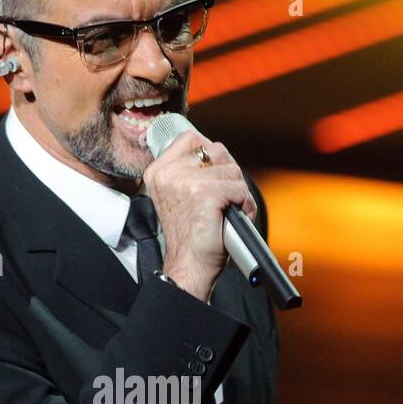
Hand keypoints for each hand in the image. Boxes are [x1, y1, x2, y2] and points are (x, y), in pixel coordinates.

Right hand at [142, 131, 256, 291]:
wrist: (189, 265)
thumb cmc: (190, 236)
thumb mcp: (179, 195)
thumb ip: (189, 170)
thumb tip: (215, 151)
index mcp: (158, 172)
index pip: (191, 138)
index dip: (211, 155)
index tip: (212, 179)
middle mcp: (168, 174)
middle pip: (217, 151)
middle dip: (227, 176)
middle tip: (222, 201)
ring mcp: (185, 182)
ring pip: (232, 170)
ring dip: (238, 193)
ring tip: (227, 212)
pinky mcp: (205, 193)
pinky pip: (239, 187)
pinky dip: (244, 205)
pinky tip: (232, 218)